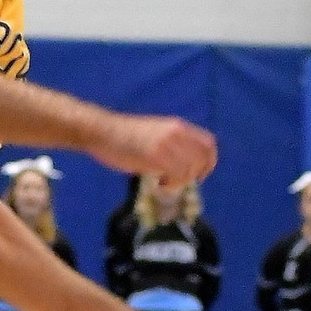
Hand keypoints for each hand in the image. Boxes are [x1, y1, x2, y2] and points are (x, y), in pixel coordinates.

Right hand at [89, 114, 217, 188]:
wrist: (101, 131)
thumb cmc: (124, 136)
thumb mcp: (156, 134)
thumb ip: (172, 145)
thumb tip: (185, 165)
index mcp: (178, 126)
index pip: (208, 143)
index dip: (210, 161)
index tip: (201, 174)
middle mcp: (176, 133)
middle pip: (202, 158)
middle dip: (196, 174)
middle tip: (181, 182)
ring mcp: (167, 143)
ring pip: (190, 168)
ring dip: (181, 181)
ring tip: (165, 183)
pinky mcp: (155, 155)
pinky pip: (176, 175)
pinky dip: (171, 184)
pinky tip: (159, 184)